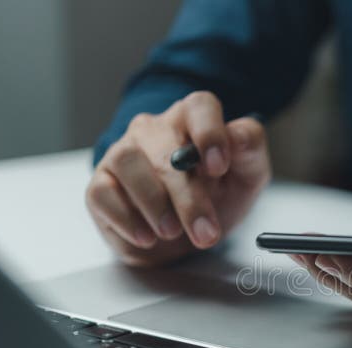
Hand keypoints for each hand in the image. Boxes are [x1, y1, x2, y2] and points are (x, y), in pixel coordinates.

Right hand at [86, 91, 270, 265]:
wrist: (189, 230)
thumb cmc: (219, 193)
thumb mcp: (248, 174)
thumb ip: (250, 150)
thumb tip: (240, 137)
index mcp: (193, 119)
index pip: (200, 107)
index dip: (209, 134)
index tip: (218, 167)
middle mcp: (154, 130)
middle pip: (165, 149)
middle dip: (188, 197)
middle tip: (205, 231)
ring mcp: (123, 153)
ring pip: (128, 163)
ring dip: (153, 204)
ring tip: (173, 232)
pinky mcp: (101, 184)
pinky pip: (102, 193)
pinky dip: (125, 218)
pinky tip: (146, 237)